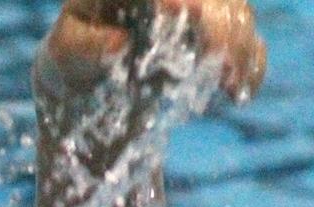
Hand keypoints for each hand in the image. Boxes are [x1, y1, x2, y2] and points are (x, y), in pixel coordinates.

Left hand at [37, 0, 265, 105]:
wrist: (89, 90)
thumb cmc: (71, 67)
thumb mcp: (62, 57)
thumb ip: (84, 45)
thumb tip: (120, 42)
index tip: (175, 8)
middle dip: (218, 23)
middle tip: (215, 57)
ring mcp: (197, 11)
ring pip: (237, 12)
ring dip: (240, 47)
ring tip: (228, 84)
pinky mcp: (215, 38)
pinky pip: (248, 42)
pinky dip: (251, 66)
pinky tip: (240, 91)